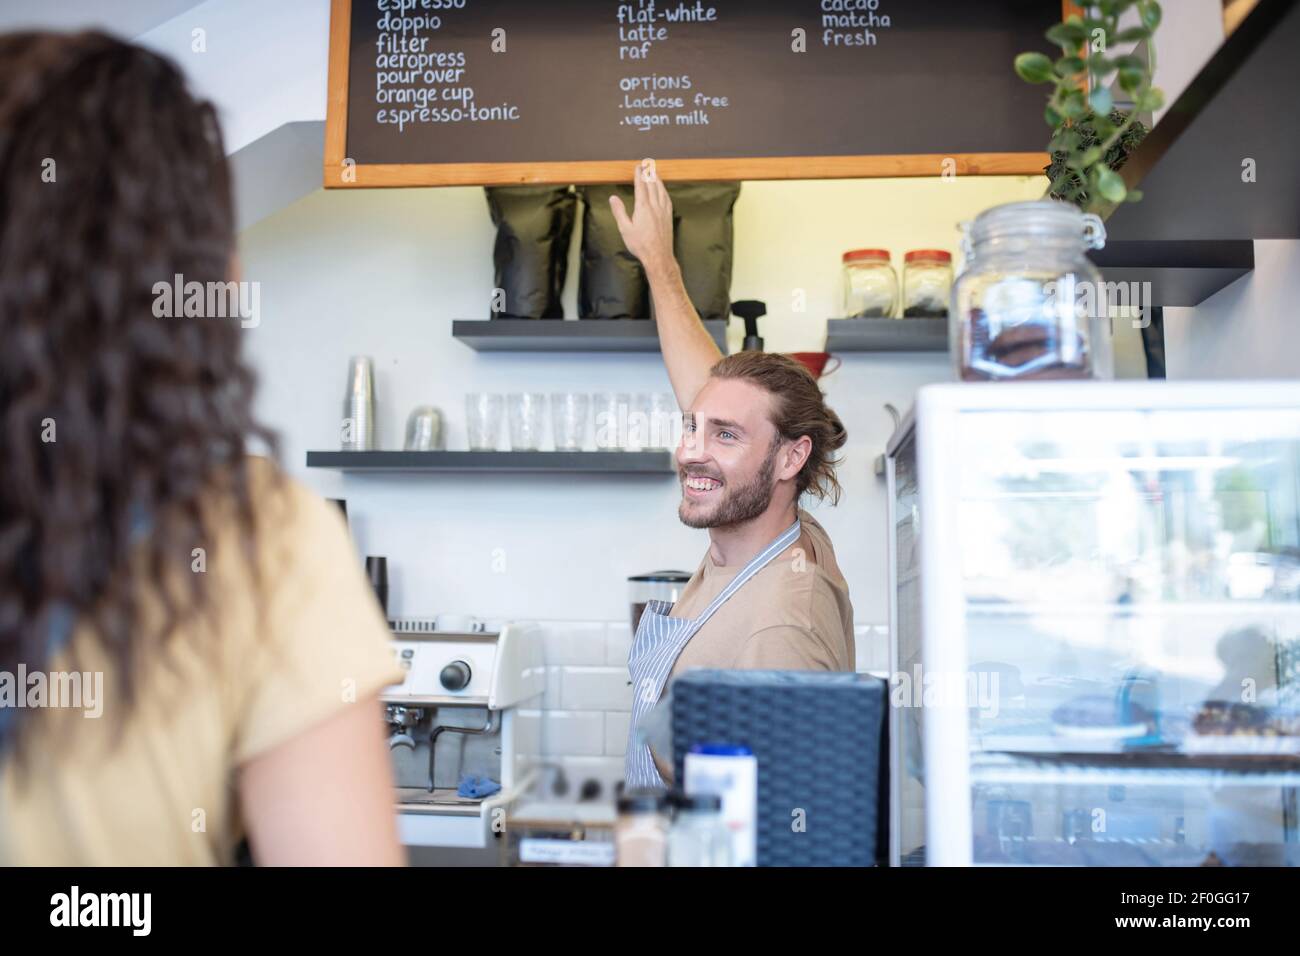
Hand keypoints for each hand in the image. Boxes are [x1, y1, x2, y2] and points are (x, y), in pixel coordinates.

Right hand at [609, 158, 675, 276]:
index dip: (639, 175)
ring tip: (655, 173)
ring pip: (661, 190)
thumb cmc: (641, 245)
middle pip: (652, 185)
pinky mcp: (669, 217)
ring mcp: (663, 211)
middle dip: (648, 174)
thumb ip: (619, 212)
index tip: (638, 167)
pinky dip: (664, 191)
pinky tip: (663, 190)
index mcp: (643, 208)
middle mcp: (655, 207)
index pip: (641, 187)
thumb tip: (613, 198)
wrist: (658, 256)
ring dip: (657, 180)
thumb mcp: (625, 229)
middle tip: (646, 165)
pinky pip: (667, 199)